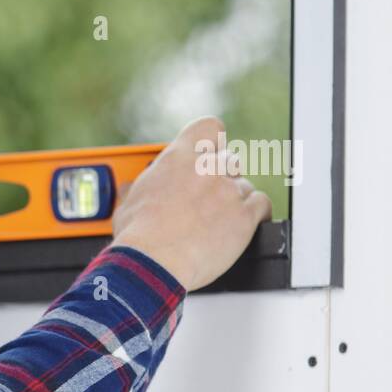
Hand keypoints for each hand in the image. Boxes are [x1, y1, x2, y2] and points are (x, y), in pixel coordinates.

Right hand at [111, 116, 272, 291]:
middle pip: (230, 160)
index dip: (213, 142)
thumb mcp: (128, 204)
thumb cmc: (137, 237)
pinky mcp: (244, 217)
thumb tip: (129, 191)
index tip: (208, 154)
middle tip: (210, 196)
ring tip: (218, 220)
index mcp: (178, 158)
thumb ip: (139, 189)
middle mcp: (206, 168)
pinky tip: (244, 223)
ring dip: (235, 200)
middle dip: (223, 177)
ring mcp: (228, 191)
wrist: (152, 264)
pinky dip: (256, 213)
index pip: (210, 127)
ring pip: (245, 185)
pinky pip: (262, 205)